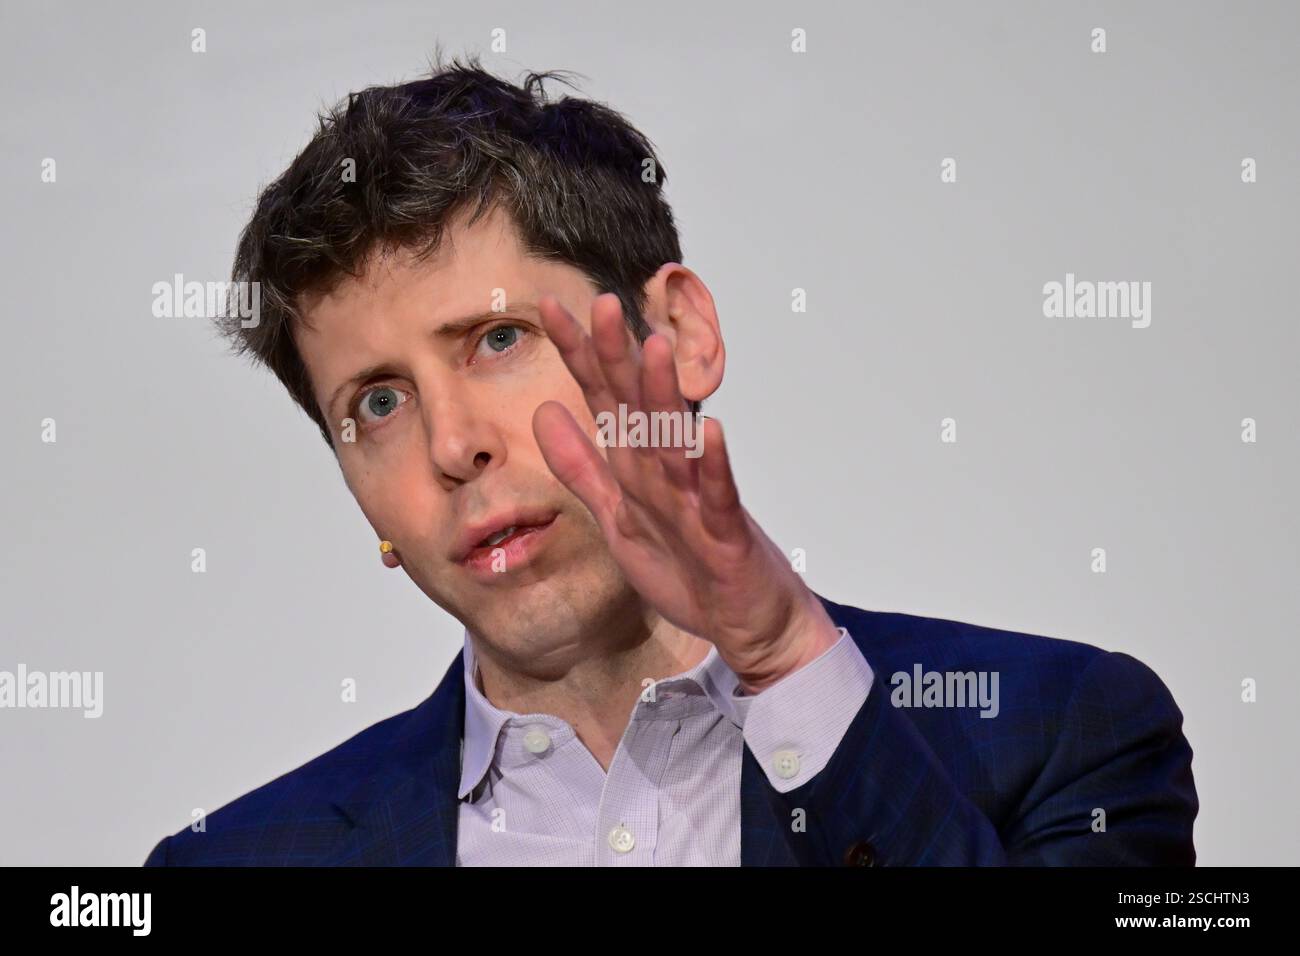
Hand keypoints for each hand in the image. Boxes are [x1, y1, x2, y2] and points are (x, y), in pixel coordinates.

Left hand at [531, 292, 839, 692]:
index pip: (604, 400)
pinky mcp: (727, 535)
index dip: (579, 357)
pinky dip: (715, 467)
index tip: (549, 309)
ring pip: (676, 444)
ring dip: (667, 398)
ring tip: (654, 348)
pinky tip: (710, 434)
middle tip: (602, 303)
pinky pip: (720, 498)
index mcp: (639, 466)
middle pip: (639, 408)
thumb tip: (543, 411)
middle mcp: (670, 472)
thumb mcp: (618, 517)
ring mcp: (700, 500)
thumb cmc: (689, 567)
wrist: (750, 621)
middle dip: (619, 358)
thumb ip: (582, 468)